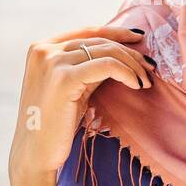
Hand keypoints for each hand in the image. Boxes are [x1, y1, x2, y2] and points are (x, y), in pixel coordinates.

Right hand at [8, 25, 153, 181]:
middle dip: (130, 53)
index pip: (87, 31)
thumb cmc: (54, 124)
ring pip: (106, 51)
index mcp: (41, 48)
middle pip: (99, 41)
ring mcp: (52, 62)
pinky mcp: (64, 78)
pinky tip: (136, 85)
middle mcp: (44, 50)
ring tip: (146, 81)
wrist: (35, 153)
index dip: (116, 32)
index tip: (139, 38)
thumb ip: (86, 66)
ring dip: (132, 65)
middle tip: (149, 68)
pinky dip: (127, 72)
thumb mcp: (69, 86)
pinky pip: (107, 65)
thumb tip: (121, 53)